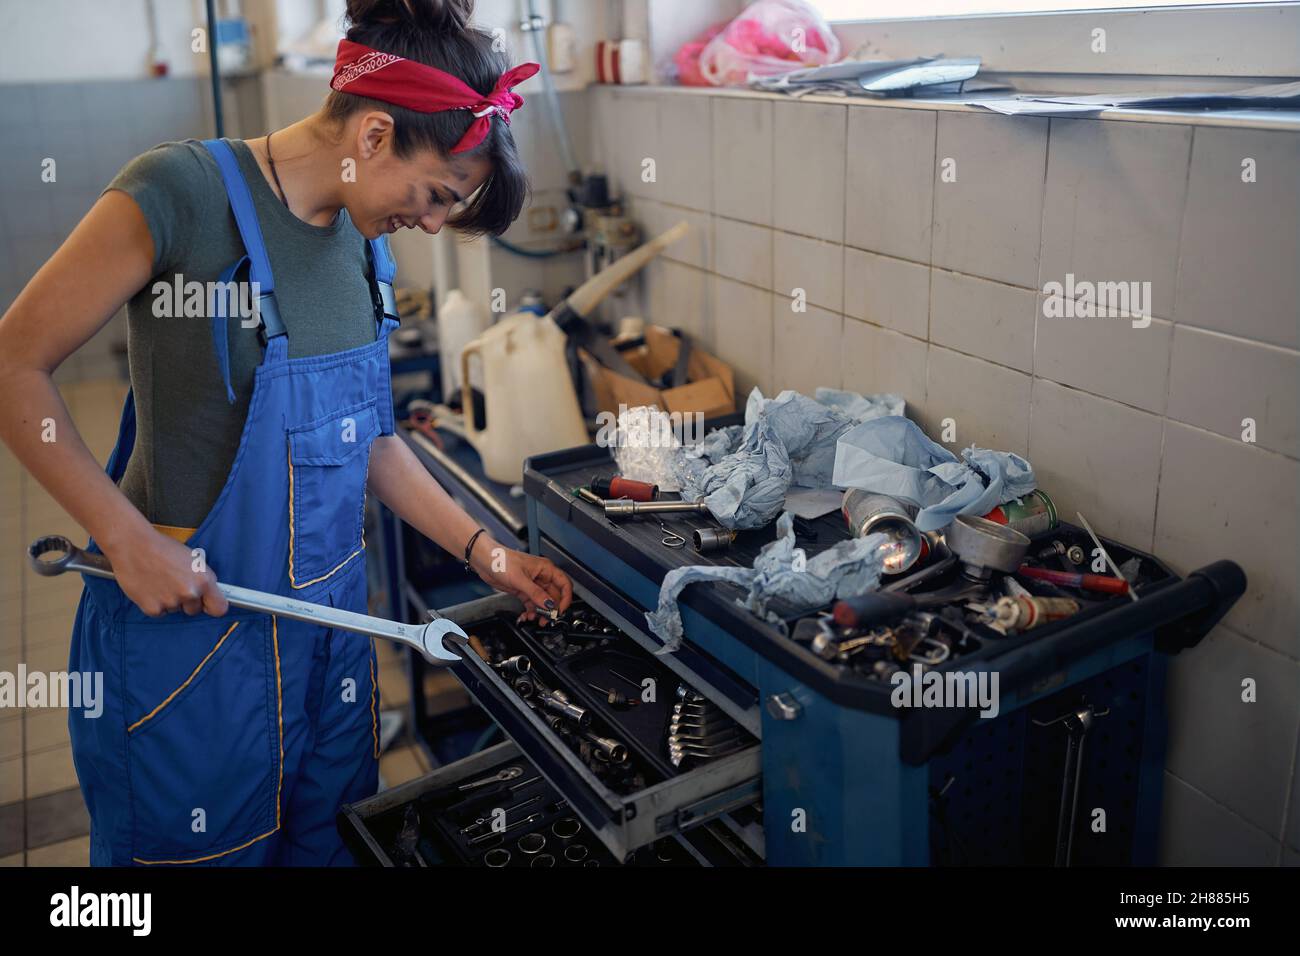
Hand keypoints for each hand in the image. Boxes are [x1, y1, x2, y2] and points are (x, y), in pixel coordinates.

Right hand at [102, 527, 228, 617]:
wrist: (133, 545)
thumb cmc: (162, 548)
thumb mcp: (193, 560)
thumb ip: (202, 579)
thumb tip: (209, 594)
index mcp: (204, 580)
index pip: (219, 608)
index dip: (212, 606)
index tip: (206, 604)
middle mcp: (190, 593)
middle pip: (194, 610)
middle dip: (187, 601)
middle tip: (174, 584)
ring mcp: (171, 602)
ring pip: (175, 610)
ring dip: (169, 600)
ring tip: (159, 581)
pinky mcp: (152, 608)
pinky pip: (159, 613)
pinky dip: (154, 604)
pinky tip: (149, 588)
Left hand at [469, 538, 572, 621]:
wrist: (485, 561)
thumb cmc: (502, 560)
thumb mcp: (520, 578)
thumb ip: (535, 593)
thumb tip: (548, 604)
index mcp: (546, 569)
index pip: (564, 584)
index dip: (566, 598)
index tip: (560, 610)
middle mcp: (541, 576)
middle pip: (554, 596)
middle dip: (551, 609)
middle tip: (546, 619)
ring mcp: (532, 584)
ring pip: (543, 602)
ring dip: (541, 612)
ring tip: (536, 619)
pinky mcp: (523, 590)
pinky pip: (532, 603)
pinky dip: (531, 611)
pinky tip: (527, 615)